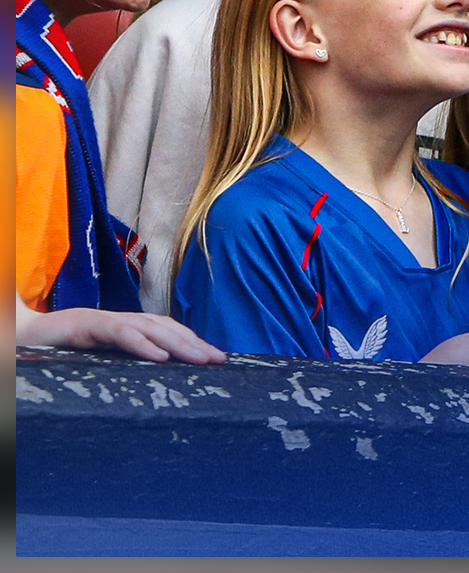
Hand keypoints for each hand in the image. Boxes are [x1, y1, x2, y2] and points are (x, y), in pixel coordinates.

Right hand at [18, 303, 225, 363]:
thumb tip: (152, 379)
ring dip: (178, 342)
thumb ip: (121, 366)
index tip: (218, 358)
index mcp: (126, 328)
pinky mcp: (87, 324)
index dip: (193, 343)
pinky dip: (142, 343)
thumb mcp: (96, 361)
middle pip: (166, 328)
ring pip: (149, 328)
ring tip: (199, 358)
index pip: (167, 332)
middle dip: (194, 343)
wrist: (20, 336)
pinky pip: (119, 333)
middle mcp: (121, 320)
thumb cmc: (58, 351)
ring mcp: (105, 320)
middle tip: (218, 359)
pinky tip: (160, 356)